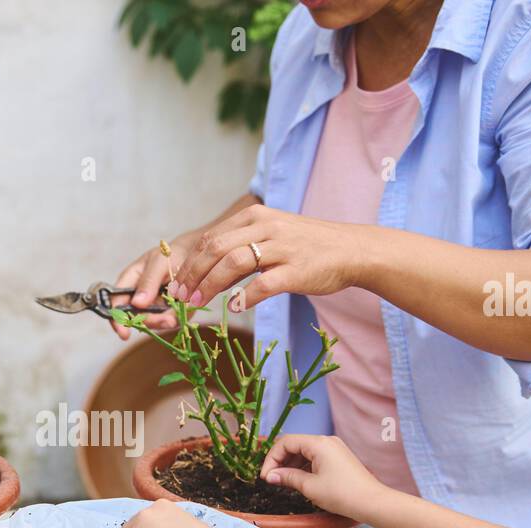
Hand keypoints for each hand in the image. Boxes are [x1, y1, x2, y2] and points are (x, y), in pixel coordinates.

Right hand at [108, 230, 202, 339]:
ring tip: (174, 317)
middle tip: (167, 321)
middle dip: (150, 322)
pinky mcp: (166, 312)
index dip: (117, 320)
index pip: (115, 303)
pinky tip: (183, 310)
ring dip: (164, 322)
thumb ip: (148, 282)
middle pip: (135, 317)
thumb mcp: (159, 263)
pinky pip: (168, 321)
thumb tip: (137, 303)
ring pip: (152, 323)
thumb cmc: (170, 254)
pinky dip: (176, 318)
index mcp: (128, 282)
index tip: (124, 333)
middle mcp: (137, 297)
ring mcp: (151, 306)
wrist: (192, 255)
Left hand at [169, 206, 369, 312]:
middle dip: (193, 275)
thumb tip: (208, 276)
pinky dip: (244, 297)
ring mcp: (282, 247)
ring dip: (210, 285)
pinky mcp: (296, 269)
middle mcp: (266, 227)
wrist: (352, 250)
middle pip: (216, 249)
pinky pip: (263, 284)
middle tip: (181, 297)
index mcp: (256, 216)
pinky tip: (234, 307)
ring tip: (198, 303)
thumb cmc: (308, 247)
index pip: (212, 238)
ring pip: (233, 263)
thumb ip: (241, 250)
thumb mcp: (272, 237)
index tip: (178, 285)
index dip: (190, 263)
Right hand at [260, 434, 386, 521]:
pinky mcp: (338, 457)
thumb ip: (287, 477)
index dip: (271, 458)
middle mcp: (326, 441)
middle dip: (280, 461)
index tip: (265, 477)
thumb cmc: (342, 494)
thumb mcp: (310, 487)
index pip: (285, 442)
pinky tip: (298, 480)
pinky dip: (303, 466)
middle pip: (294, 444)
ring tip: (283, 482)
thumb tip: (270, 476)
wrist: (372, 502)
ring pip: (303, 451)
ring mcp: (333, 448)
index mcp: (318, 443)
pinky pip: (314, 457)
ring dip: (290, 464)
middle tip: (271, 479)